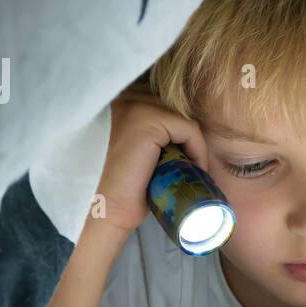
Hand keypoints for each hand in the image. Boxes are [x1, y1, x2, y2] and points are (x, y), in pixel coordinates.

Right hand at [94, 83, 209, 233]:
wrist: (107, 209)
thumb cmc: (127, 187)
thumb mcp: (143, 151)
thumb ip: (157, 134)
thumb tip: (187, 131)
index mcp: (121, 101)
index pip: (167, 106)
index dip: (180, 132)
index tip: (185, 159)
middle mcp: (125, 98)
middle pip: (178, 110)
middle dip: (189, 138)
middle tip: (191, 167)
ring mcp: (134, 106)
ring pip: (185, 119)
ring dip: (194, 146)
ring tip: (191, 170)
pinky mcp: (146, 120)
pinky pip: (189, 129)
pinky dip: (198, 150)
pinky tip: (193, 169)